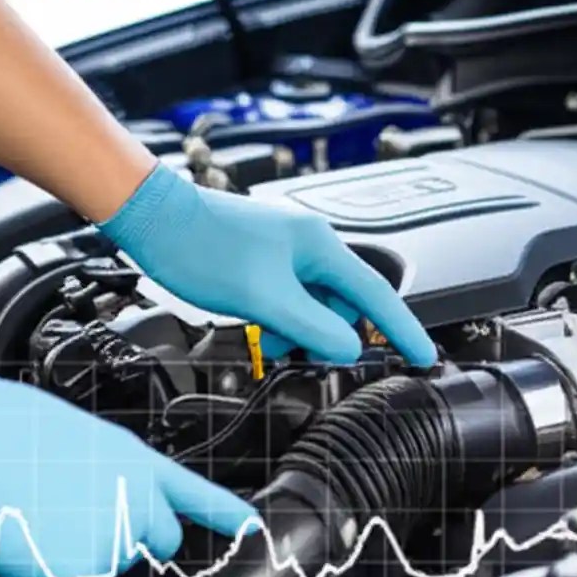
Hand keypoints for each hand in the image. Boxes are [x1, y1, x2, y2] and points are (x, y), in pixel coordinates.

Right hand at [0, 362, 257, 576]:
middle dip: (126, 535)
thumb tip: (87, 486)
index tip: (252, 529)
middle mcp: (134, 499)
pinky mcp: (77, 575)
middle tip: (74, 513)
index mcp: (133, 457)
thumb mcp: (67, 430)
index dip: (227, 515)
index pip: (197, 494)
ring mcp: (110, 539)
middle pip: (156, 540)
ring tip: (35, 515)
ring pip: (108, 565)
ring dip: (79, 551)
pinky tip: (27, 544)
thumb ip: (97, 465)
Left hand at [98, 163, 437, 366]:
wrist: (152, 219)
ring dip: (292, 330)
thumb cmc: (201, 249)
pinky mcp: (260, 259)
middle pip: (340, 305)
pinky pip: (284, 298)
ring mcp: (283, 251)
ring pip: (309, 305)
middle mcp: (308, 244)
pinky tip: (247, 322)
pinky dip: (273, 318)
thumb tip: (347, 349)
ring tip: (259, 338)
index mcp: (319, 247)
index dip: (403, 331)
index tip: (425, 357)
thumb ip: (311, 327)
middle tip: (287, 350)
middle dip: (320, 335)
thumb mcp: (262, 300)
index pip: (376, 296)